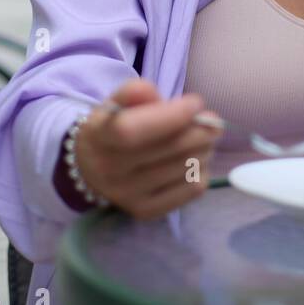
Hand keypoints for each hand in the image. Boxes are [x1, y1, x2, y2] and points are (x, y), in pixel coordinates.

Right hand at [74, 78, 223, 218]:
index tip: (195, 103)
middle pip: (168, 150)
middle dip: (200, 131)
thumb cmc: (111, 127)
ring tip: (204, 139)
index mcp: (100, 137)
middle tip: (212, 121)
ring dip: (205, 149)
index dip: (170, 116)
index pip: (131, 131)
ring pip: (185, 169)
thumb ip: (135, 93)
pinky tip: (195, 161)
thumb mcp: (116, 103)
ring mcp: (128, 195)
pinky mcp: (146, 211)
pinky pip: (191, 190)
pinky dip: (202, 171)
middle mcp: (110, 171)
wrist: (91, 167)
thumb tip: (161, 98)